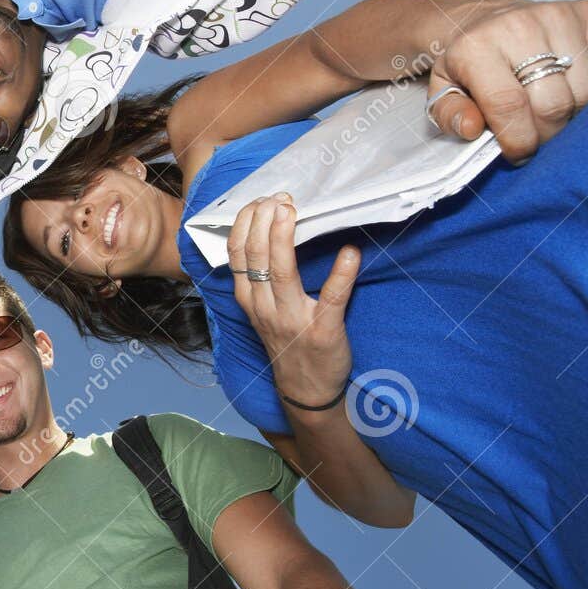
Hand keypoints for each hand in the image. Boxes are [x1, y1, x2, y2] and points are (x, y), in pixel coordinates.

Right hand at [227, 196, 359, 409]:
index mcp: (250, 300)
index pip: (237, 253)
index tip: (262, 200)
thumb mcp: (263, 311)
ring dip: (284, 237)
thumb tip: (269, 232)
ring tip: (291, 210)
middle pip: (255, 256)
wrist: (306, 391)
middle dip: (263, 220)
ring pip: (281, 272)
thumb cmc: (287, 343)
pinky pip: (332, 299)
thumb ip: (261, 278)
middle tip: (280, 197)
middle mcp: (266, 308)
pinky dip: (341, 274)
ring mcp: (293, 320)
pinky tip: (350, 252)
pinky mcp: (324, 331)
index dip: (246, 222)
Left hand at [426, 0, 587, 162]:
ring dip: (577, 115)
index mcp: (476, 46)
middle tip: (538, 136)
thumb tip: (472, 128)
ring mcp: (561, 14)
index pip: (509, 105)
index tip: (519, 154)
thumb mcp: (444, 92)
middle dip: (548, 134)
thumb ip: (451, 115)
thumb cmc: (469, 65)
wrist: (488, 20)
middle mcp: (520, 24)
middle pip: (554, 103)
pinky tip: (576, 88)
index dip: (519, 141)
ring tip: (555, 113)